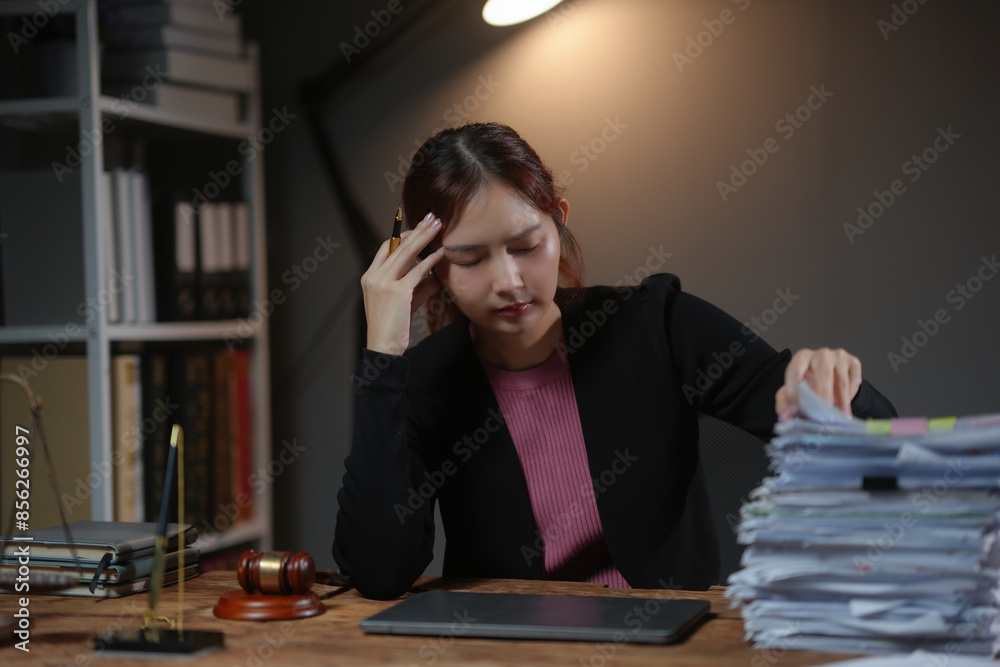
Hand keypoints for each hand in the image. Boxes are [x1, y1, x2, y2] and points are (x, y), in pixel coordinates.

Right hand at [360, 212, 445, 354]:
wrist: (383, 347)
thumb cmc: (393, 327)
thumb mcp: (406, 302)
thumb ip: (420, 287)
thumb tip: (437, 277)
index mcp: (370, 276)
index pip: (385, 247)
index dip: (402, 235)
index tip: (419, 227)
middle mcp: (374, 276)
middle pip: (397, 245)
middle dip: (417, 229)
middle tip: (432, 217)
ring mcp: (383, 283)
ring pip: (406, 253)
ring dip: (424, 237)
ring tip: (438, 226)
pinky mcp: (396, 292)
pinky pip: (416, 272)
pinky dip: (430, 261)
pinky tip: (441, 253)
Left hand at [775, 347, 861, 420]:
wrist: (831, 376)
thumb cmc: (810, 382)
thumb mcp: (793, 390)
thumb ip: (784, 402)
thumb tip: (784, 417)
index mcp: (801, 358)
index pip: (795, 370)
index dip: (794, 390)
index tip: (796, 409)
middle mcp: (820, 354)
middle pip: (822, 370)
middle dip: (823, 391)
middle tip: (826, 409)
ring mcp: (839, 357)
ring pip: (841, 380)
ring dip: (841, 401)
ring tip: (839, 416)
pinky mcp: (853, 362)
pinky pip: (853, 380)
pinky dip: (850, 395)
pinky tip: (845, 405)